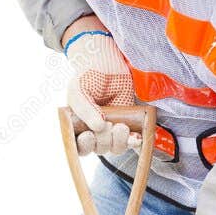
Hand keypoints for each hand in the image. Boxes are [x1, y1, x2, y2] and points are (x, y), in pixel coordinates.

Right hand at [64, 29, 139, 154]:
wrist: (107, 65)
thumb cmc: (88, 78)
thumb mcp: (79, 91)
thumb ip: (85, 109)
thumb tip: (99, 127)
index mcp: (78, 127)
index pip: (80, 147)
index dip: (85, 146)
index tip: (88, 135)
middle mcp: (95, 132)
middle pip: (100, 148)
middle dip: (104, 139)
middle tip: (107, 124)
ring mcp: (112, 130)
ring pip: (116, 147)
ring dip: (119, 140)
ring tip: (121, 127)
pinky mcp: (128, 125)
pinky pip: (132, 141)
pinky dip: (135, 141)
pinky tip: (137, 137)